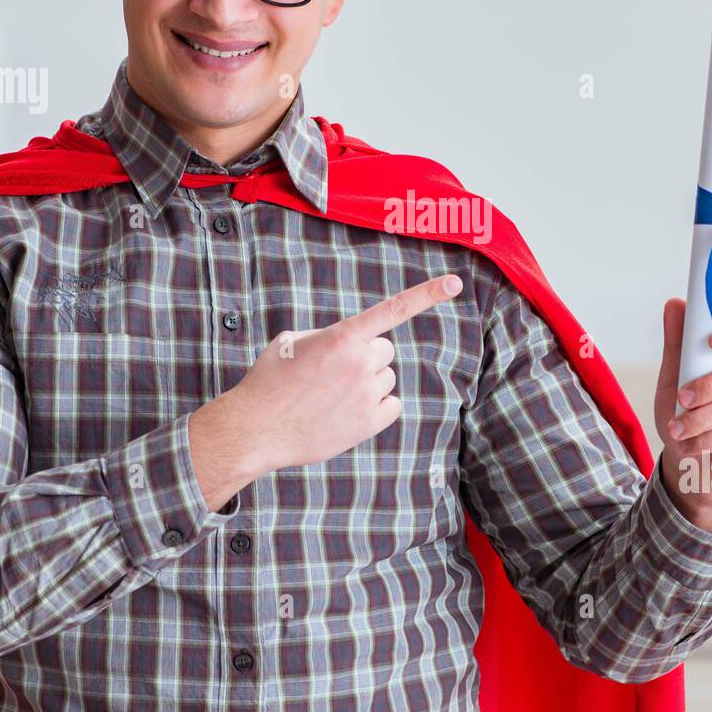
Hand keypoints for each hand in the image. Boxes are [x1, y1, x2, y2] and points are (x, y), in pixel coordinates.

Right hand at [220, 273, 463, 476]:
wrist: (256, 428)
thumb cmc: (269, 381)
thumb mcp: (293, 342)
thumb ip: (331, 336)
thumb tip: (354, 344)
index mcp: (343, 336)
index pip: (394, 309)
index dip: (427, 294)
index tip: (455, 283)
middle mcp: (361, 362)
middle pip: (384, 351)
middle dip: (365, 357)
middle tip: (332, 374)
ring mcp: (368, 394)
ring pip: (386, 379)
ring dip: (366, 383)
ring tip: (331, 396)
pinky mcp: (371, 423)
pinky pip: (391, 405)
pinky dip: (374, 408)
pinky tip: (346, 413)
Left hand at [653, 297, 711, 523]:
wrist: (689, 464)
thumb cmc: (687, 417)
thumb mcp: (674, 380)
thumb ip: (678, 345)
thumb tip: (675, 303)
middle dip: (710, 385)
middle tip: (682, 397)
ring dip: (701, 418)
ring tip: (677, 429)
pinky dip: (707, 439)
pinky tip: (690, 446)